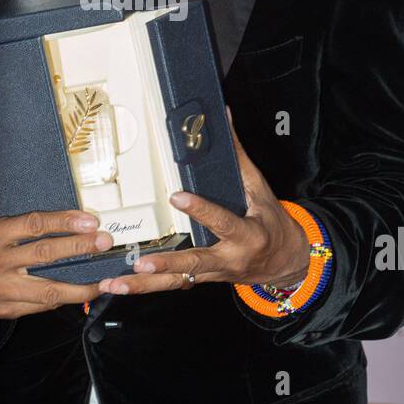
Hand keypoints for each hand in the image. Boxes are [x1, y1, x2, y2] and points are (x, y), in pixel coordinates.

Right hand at [0, 112, 108, 317]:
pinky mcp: (8, 310)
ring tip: (107, 275)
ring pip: (48, 289)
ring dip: (81, 284)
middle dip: (78, 248)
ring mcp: (2, 291)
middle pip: (44, 256)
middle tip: (105, 240)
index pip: (32, 226)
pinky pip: (43, 305)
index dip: (62, 223)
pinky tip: (89, 289)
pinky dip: (67, 297)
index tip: (90, 218)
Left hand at [95, 108, 309, 296]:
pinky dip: (147, 287)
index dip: (201, 209)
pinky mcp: (203, 281)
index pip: (222, 221)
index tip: (177, 196)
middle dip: (166, 265)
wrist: (287, 262)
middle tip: (141, 263)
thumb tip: (223, 116)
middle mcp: (229, 259)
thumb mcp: (261, 188)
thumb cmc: (273, 222)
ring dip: (144, 285)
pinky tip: (120, 287)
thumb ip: (238, 155)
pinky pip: (173, 285)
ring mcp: (214, 274)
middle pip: (194, 264)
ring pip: (176, 282)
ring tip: (116, 284)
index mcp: (247, 234)